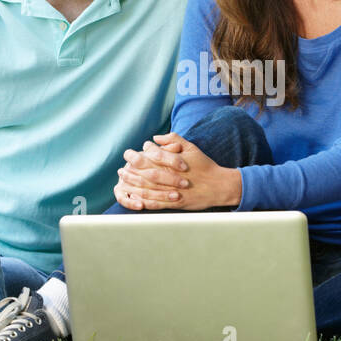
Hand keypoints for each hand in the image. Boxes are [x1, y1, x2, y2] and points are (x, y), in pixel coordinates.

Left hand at [114, 133, 241, 210]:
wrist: (219, 186)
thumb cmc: (205, 165)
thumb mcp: (192, 147)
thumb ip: (173, 139)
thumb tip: (155, 138)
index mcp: (174, 161)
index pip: (153, 154)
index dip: (140, 153)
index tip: (131, 153)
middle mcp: (172, 176)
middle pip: (147, 171)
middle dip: (131, 169)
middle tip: (121, 168)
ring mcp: (173, 190)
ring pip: (149, 188)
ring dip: (133, 184)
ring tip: (123, 181)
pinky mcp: (175, 203)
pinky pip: (156, 203)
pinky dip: (144, 201)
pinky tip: (134, 198)